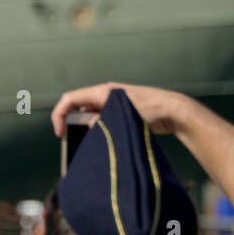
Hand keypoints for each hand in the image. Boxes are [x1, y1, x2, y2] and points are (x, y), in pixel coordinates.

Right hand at [50, 82, 194, 137]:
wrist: (174, 112)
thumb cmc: (151, 110)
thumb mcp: (121, 117)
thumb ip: (100, 122)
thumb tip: (88, 126)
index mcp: (102, 92)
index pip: (70, 99)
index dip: (59, 115)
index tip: (60, 133)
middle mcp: (105, 95)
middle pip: (78, 107)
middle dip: (71, 123)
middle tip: (73, 140)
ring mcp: (112, 104)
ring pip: (89, 115)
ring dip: (85, 128)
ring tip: (90, 143)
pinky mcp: (120, 113)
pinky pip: (101, 120)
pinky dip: (97, 130)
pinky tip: (103, 141)